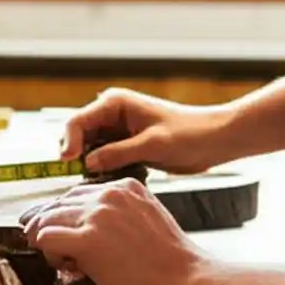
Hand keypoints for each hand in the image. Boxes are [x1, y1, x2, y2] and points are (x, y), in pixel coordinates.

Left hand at [21, 177, 207, 284]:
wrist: (189, 284)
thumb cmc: (171, 265)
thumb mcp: (147, 221)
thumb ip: (118, 217)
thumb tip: (87, 231)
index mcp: (125, 186)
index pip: (78, 194)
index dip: (70, 219)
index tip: (72, 239)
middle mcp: (109, 193)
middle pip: (59, 204)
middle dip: (56, 230)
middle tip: (66, 255)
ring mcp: (97, 214)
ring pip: (47, 220)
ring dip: (52, 243)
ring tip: (70, 264)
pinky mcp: (87, 239)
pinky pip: (45, 238)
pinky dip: (50, 255)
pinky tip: (70, 267)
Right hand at [62, 88, 239, 174]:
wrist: (215, 139)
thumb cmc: (189, 134)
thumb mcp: (152, 145)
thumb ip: (117, 153)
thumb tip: (87, 164)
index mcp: (114, 103)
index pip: (77, 121)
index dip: (69, 142)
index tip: (70, 163)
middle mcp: (111, 114)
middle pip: (79, 136)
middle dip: (78, 156)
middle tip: (84, 177)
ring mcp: (118, 131)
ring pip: (90, 150)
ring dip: (92, 165)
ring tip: (100, 180)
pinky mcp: (126, 146)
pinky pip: (104, 159)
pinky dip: (105, 170)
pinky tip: (113, 179)